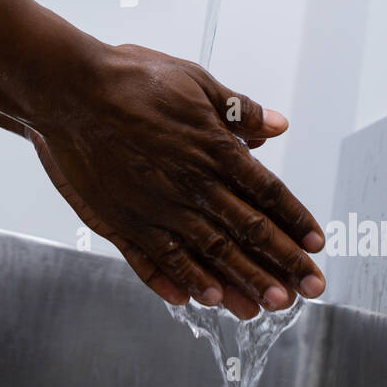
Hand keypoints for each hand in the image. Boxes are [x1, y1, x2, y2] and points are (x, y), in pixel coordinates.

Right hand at [31, 42, 324, 316]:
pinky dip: (177, 282)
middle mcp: (190, 186)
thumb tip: (277, 126)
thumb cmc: (131, 78)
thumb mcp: (194, 81)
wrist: (70, 90)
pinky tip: (197, 300)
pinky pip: (154, 261)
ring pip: (206, 255)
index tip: (317, 245)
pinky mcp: (120, 221)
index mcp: (213, 149)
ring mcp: (155, 209)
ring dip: (239, 283)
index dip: (296, 221)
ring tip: (264, 309)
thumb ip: (238, 110)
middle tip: (309, 291)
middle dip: (282, 264)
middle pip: (246, 232)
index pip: (268, 194)